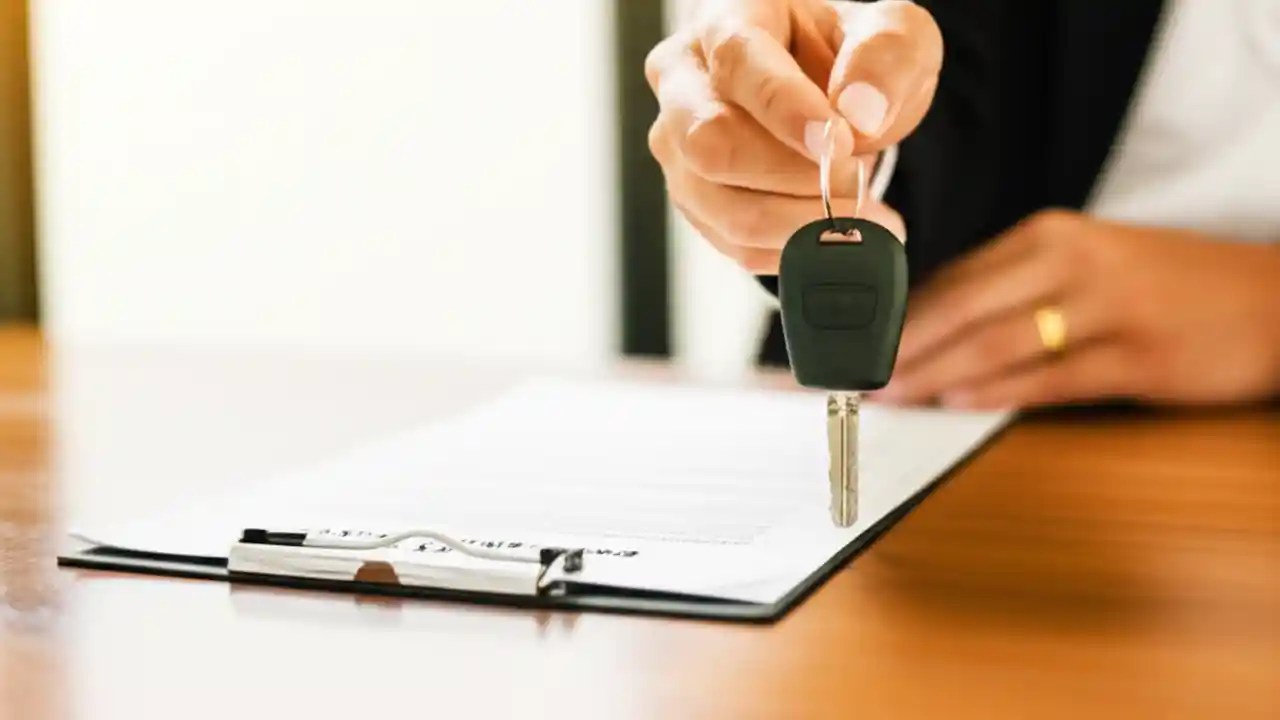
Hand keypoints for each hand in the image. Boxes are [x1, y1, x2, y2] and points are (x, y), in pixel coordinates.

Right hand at [645, 0, 942, 272]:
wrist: (833, 97)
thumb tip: (860, 112)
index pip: (737, 63)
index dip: (785, 107)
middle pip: (710, 145)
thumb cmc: (851, 56)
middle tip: (857, 178)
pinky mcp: (695, 203)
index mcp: (726, 21)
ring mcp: (680, 151)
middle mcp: (684, 85)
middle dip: (793, 176)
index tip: (838, 142)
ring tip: (864, 212)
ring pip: (726, 208)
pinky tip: (836, 230)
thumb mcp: (894, 32)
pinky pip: (739, 246)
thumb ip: (887, 54)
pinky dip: (797, 250)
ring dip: (804, 223)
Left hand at [875, 210, 1279, 408]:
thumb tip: (931, 323)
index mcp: (1050, 235)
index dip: (896, 316)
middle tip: (855, 379)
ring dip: (932, 374)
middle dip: (899, 348)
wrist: (1271, 300)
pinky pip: (1051, 379)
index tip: (855, 342)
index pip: (952, 277)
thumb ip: (1013, 286)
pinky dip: (997, 392)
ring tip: (889, 398)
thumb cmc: (1166, 285)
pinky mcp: (1136, 358)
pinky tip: (956, 405)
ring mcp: (1106, 309)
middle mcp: (1071, 262)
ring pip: (996, 344)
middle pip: (960, 308)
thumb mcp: (1087, 262)